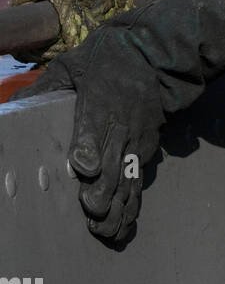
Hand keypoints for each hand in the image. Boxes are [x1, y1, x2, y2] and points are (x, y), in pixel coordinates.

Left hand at [25, 0, 224, 240]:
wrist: (153, 54)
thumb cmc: (106, 61)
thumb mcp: (73, 66)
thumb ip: (47, 88)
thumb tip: (12, 108)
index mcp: (100, 101)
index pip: (95, 128)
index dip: (90, 151)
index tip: (84, 170)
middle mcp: (121, 124)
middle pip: (113, 162)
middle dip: (104, 191)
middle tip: (92, 211)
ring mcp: (137, 138)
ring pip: (128, 178)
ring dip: (118, 206)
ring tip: (105, 230)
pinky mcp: (148, 147)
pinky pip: (139, 180)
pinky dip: (131, 204)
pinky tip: (122, 225)